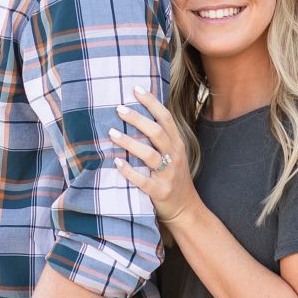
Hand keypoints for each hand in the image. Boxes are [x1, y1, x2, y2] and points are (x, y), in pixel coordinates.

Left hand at [108, 86, 200, 226]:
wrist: (185, 208)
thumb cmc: (173, 176)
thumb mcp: (173, 153)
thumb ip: (160, 136)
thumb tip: (138, 112)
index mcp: (177, 143)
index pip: (165, 117)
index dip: (151, 102)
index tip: (135, 89)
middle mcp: (174, 156)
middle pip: (156, 132)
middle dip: (137, 119)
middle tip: (119, 109)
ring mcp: (168, 174)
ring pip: (149, 154)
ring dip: (129, 143)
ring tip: (112, 133)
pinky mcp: (160, 191)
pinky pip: (144, 181)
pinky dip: (130, 172)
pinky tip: (117, 164)